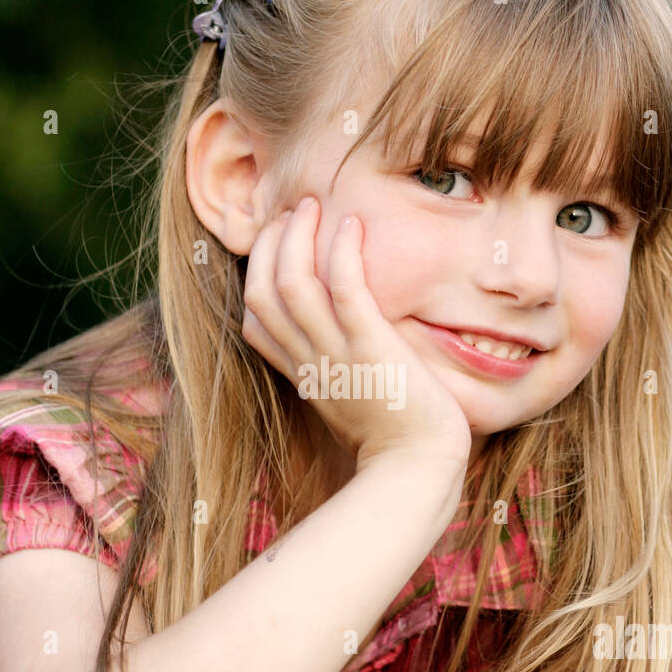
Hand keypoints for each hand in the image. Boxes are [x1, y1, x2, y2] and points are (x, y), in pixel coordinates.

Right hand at [241, 195, 471, 471]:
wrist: (418, 467)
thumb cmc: (396, 434)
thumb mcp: (352, 394)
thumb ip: (339, 363)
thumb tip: (345, 331)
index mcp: (301, 374)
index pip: (253, 319)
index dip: (258, 273)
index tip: (281, 241)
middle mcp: (310, 362)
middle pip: (262, 293)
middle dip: (272, 245)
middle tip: (295, 211)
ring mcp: (338, 356)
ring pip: (293, 285)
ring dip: (298, 237)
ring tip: (314, 205)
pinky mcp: (372, 350)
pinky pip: (345, 291)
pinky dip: (342, 253)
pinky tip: (350, 226)